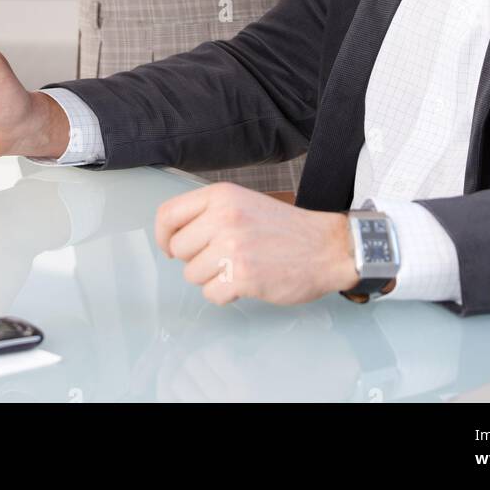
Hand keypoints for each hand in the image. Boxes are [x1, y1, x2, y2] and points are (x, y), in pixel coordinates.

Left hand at [155, 182, 359, 304]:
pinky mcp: (241, 276)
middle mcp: (223, 217)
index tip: (169, 247)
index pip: (168, 214)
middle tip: (223, 257)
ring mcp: (232, 247)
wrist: (327, 247)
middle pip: (178, 249)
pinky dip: (226, 294)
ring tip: (240, 267)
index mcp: (222, 195)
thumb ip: (211, 212)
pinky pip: (211, 294)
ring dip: (212, 278)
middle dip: (197, 259)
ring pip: (192, 275)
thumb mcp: (245, 203)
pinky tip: (247, 281)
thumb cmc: (287, 229)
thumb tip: (174, 236)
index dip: (163, 236)